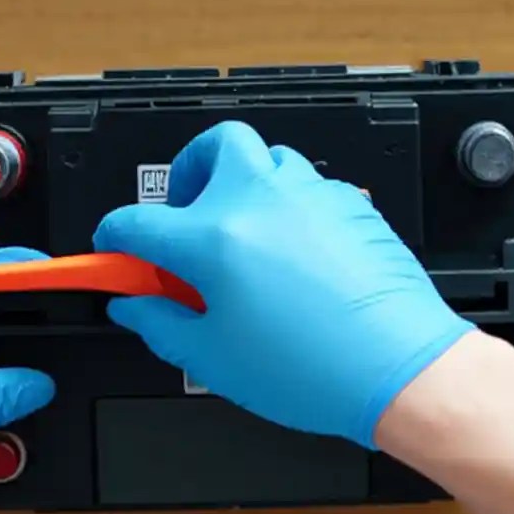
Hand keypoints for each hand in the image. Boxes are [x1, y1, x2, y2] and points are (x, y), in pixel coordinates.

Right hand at [93, 121, 472, 448]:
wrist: (398, 367)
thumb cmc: (315, 367)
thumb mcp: (214, 358)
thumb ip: (162, 324)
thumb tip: (138, 308)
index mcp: (213, 238)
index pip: (138, 221)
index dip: (115, 238)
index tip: (118, 250)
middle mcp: (260, 200)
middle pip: (213, 145)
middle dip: (189, 172)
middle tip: (186, 214)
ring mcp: (309, 196)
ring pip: (266, 160)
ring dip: (243, 186)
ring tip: (240, 236)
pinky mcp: (350, 205)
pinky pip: (307, 188)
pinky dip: (288, 208)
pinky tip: (289, 255)